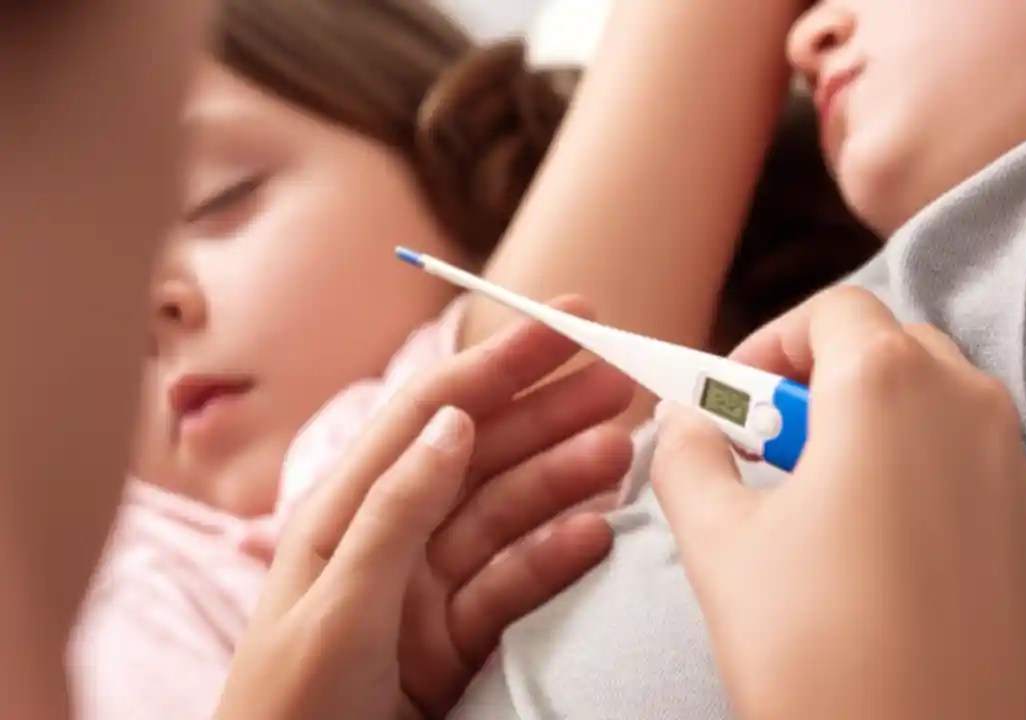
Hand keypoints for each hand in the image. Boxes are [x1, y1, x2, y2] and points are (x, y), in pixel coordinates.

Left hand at [218, 301, 633, 719]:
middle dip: (549, 410)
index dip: (500, 359)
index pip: (433, 412)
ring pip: (509, 513)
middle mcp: (392, 533)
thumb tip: (455, 421)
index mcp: (345, 508)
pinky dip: (556, 558)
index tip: (567, 319)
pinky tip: (598, 535)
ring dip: (565, 477)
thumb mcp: (339, 603)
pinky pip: (516, 584)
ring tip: (622, 450)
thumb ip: (397, 510)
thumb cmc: (290, 704)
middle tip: (620, 378)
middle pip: (483, 453)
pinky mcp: (458, 637)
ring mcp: (428, 586)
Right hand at [651, 287, 1025, 719]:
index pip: (832, 310)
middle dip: (821, 381)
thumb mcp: (719, 543)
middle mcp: (968, 406)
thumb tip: (683, 422)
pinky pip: (971, 465)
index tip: (733, 399)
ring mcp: (1014, 471)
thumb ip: (687, 457)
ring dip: (872, 424)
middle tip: (769, 451)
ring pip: (936, 404)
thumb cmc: (818, 652)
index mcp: (887, 385)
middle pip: (889, 347)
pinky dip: (919, 472)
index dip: (771, 343)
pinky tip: (879, 552)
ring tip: (818, 503)